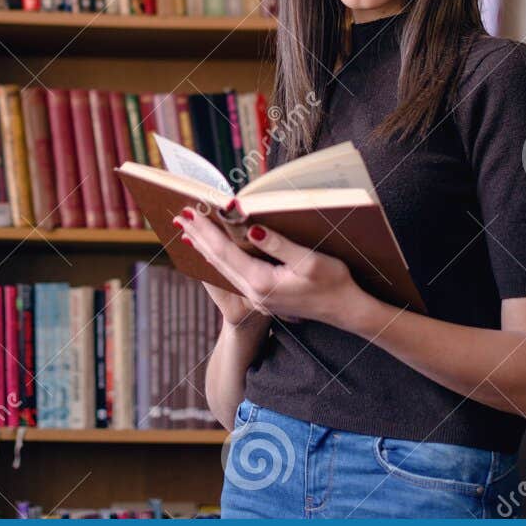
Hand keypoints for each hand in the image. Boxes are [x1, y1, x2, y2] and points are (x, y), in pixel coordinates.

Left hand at [177, 204, 359, 325]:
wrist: (346, 311)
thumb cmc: (334, 283)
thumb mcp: (309, 260)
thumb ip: (278, 244)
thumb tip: (250, 228)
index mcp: (261, 283)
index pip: (225, 252)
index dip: (206, 231)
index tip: (190, 213)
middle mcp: (254, 292)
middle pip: (218, 261)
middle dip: (198, 237)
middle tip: (180, 216)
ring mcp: (257, 297)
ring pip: (222, 269)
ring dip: (205, 248)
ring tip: (189, 230)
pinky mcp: (263, 297)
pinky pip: (232, 274)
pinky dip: (219, 259)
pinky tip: (212, 251)